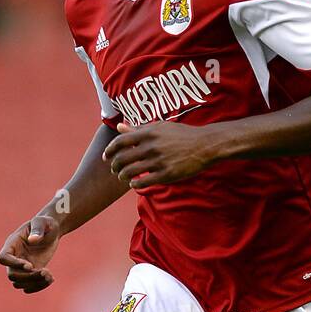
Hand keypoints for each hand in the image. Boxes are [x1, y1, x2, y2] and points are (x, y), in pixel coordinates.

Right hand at [0, 215, 60, 292]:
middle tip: (46, 271)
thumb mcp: (43, 223)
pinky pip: (28, 287)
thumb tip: (33, 240)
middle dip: (28, 277)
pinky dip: (38, 287)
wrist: (51, 231)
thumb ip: (37, 229)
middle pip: (12, 275)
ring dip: (34, 283)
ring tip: (50, 276)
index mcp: (12, 244)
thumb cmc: (45, 224)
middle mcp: (13, 257)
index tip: (30, 265)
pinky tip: (51, 279)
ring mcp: (20, 267)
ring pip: (19, 283)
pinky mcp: (30, 273)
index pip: (3, 258)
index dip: (14, 264)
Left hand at [103, 119, 220, 187]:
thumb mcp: (160, 127)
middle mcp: (151, 146)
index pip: (120, 141)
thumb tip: (120, 127)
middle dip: (114, 166)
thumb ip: (138, 129)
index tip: (106, 156)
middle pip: (122, 158)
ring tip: (123, 177)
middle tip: (114, 170)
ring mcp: (158, 161)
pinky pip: (144, 182)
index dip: (110, 150)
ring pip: (130, 172)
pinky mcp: (166, 174)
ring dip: (123, 176)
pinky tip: (134, 184)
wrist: (205, 145)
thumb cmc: (182, 135)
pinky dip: (135, 185)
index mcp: (149, 133)